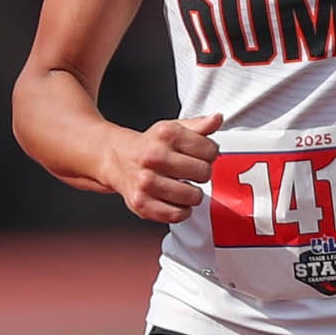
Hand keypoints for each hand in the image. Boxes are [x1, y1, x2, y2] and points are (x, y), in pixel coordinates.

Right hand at [103, 112, 220, 224]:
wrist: (119, 160)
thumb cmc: (150, 146)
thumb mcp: (173, 128)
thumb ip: (198, 125)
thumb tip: (216, 119)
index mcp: (165, 135)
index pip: (210, 150)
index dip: (210, 155)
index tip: (201, 156)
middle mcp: (154, 157)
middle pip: (203, 173)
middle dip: (202, 174)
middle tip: (191, 172)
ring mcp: (146, 181)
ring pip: (193, 196)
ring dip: (193, 194)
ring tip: (184, 187)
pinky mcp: (142, 203)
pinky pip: (176, 215)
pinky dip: (181, 211)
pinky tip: (176, 201)